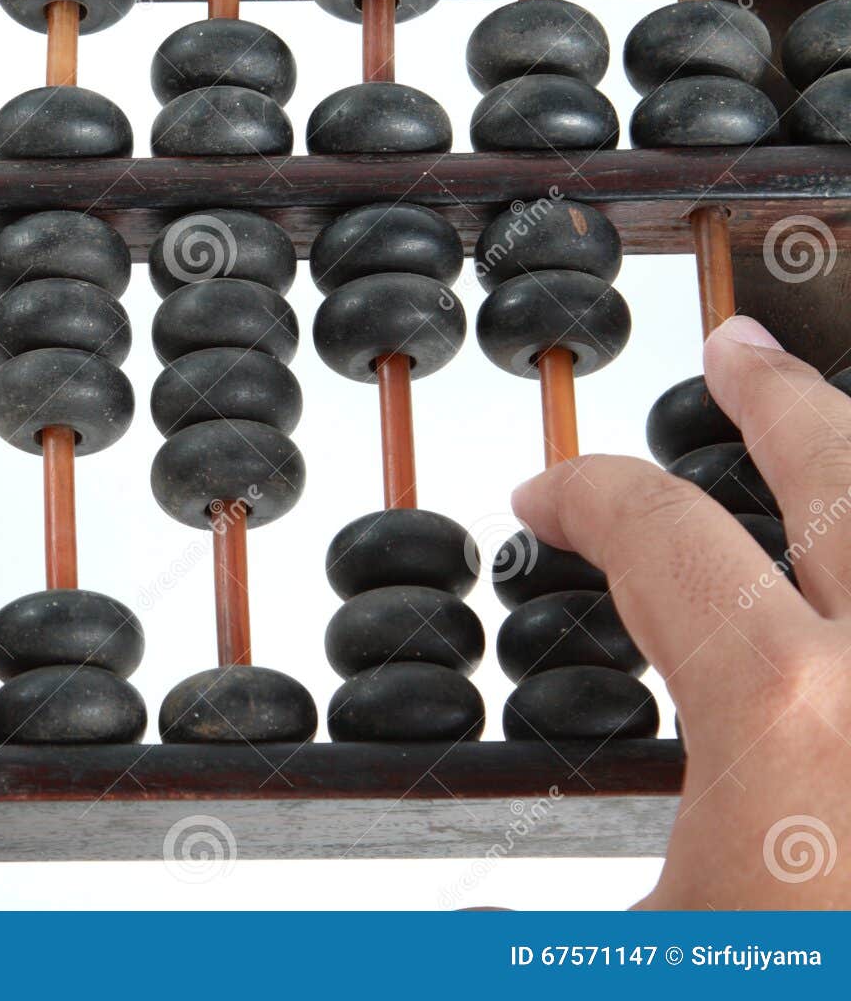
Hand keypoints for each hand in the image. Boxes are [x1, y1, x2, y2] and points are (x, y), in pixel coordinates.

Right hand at [515, 314, 850, 908]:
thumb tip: (475, 925)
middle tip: (738, 349)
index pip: (660, 536)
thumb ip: (537, 929)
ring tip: (846, 431)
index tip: (548, 497)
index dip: (587, 497)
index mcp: (791, 715)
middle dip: (781, 397)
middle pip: (848, 472)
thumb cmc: (794, 959)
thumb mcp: (663, 943)